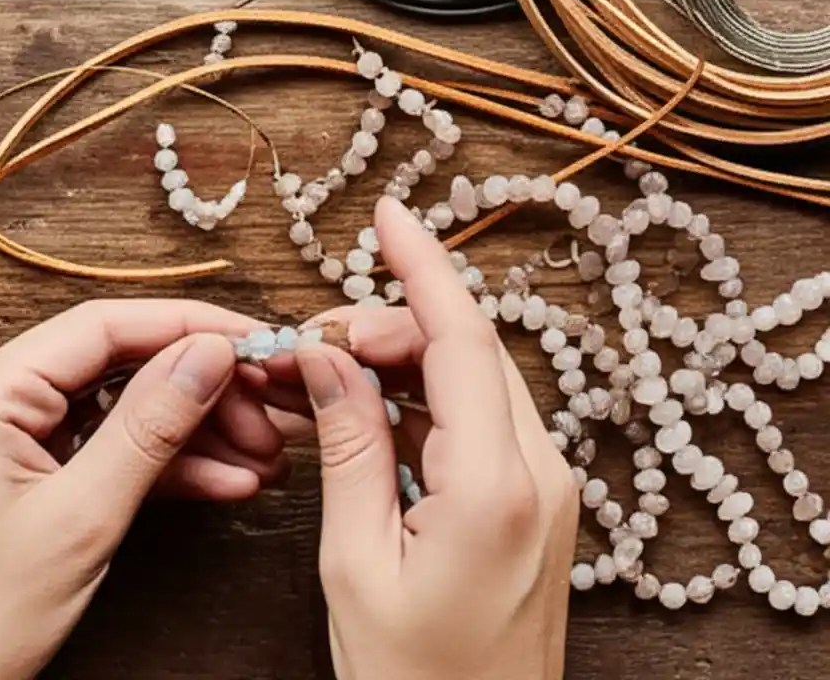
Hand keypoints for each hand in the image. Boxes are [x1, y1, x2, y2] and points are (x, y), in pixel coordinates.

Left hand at [0, 300, 289, 679]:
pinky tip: (211, 479)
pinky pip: (79, 447)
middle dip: (193, 391)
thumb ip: (150, 427)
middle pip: (105, 364)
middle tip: (264, 418)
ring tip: (255, 458)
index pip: (100, 327)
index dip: (189, 327)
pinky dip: (140, 463)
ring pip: (101, 408)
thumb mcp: (81, 520)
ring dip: (179, 432)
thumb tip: (209, 356)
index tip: (255, 340)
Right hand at [293, 199, 577, 679]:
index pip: (460, 339)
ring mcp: (544, 490)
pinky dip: (420, 406)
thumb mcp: (355, 561)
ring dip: (398, 367)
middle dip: (384, 328)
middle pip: (463, 354)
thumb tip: (326, 358)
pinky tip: (365, 417)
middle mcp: (538, 475)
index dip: (422, 266)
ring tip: (318, 381)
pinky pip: (477, 425)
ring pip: (470, 385)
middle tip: (304, 350)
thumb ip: (348, 447)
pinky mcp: (532, 506)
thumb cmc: (412, 677)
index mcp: (495, 485)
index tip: (389, 214)